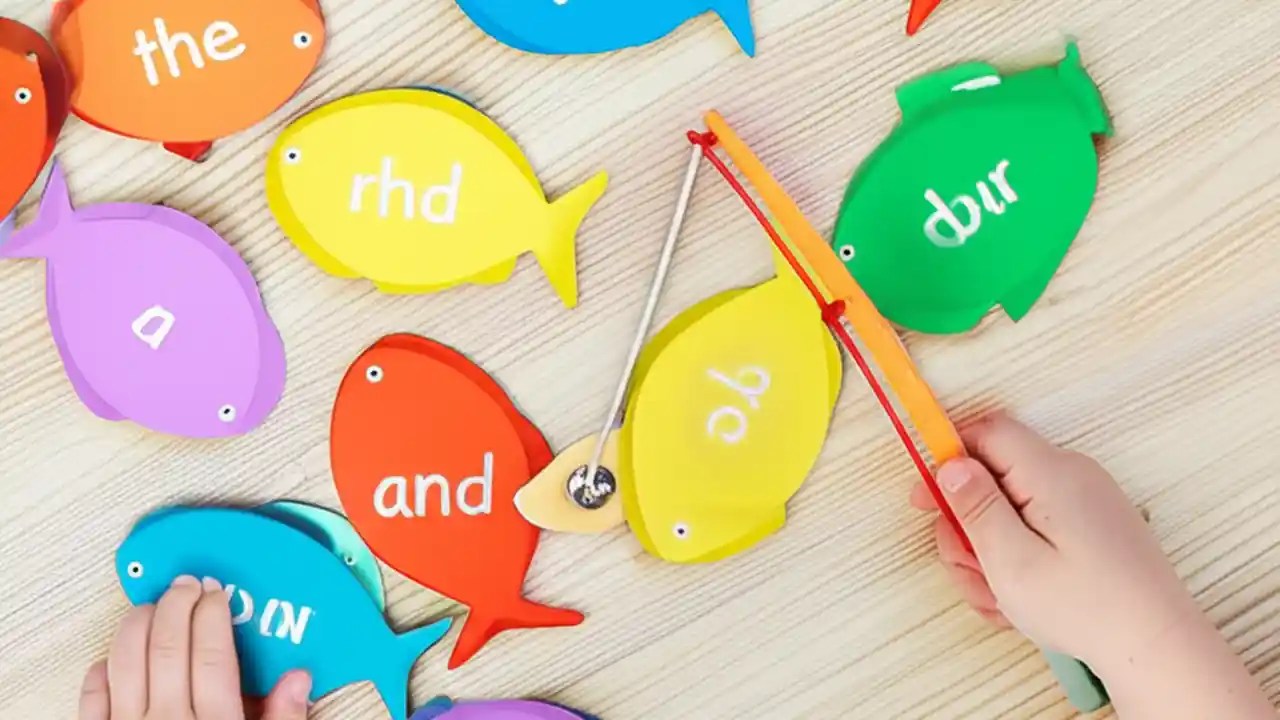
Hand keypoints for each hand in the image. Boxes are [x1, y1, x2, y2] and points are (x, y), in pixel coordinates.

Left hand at [80, 576, 311, 719]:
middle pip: (166, 644)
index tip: (216, 594)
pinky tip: (113, 658)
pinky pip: (91, 700)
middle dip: (175, 605)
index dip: (212, 612)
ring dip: (136, 625)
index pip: (211, 649)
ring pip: (124, 661)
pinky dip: (100, 671)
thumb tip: (298, 680)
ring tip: (151, 607)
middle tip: (187, 587)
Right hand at [912, 413, 1272, 717]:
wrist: (1157, 648)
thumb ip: (976, 506)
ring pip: (1011, 508)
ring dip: (989, 550)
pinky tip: (1018, 598)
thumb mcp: (1012, 561)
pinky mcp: (1091, 527)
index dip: (947, 458)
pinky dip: (1018, 557)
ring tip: (998, 597)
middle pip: (994, 476)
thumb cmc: (1086, 608)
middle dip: (967, 522)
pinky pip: (1036, 527)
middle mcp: (1072, 476)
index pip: (987, 433)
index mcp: (1052, 474)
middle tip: (967, 568)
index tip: (924, 498)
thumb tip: (951, 464)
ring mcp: (1085, 502)